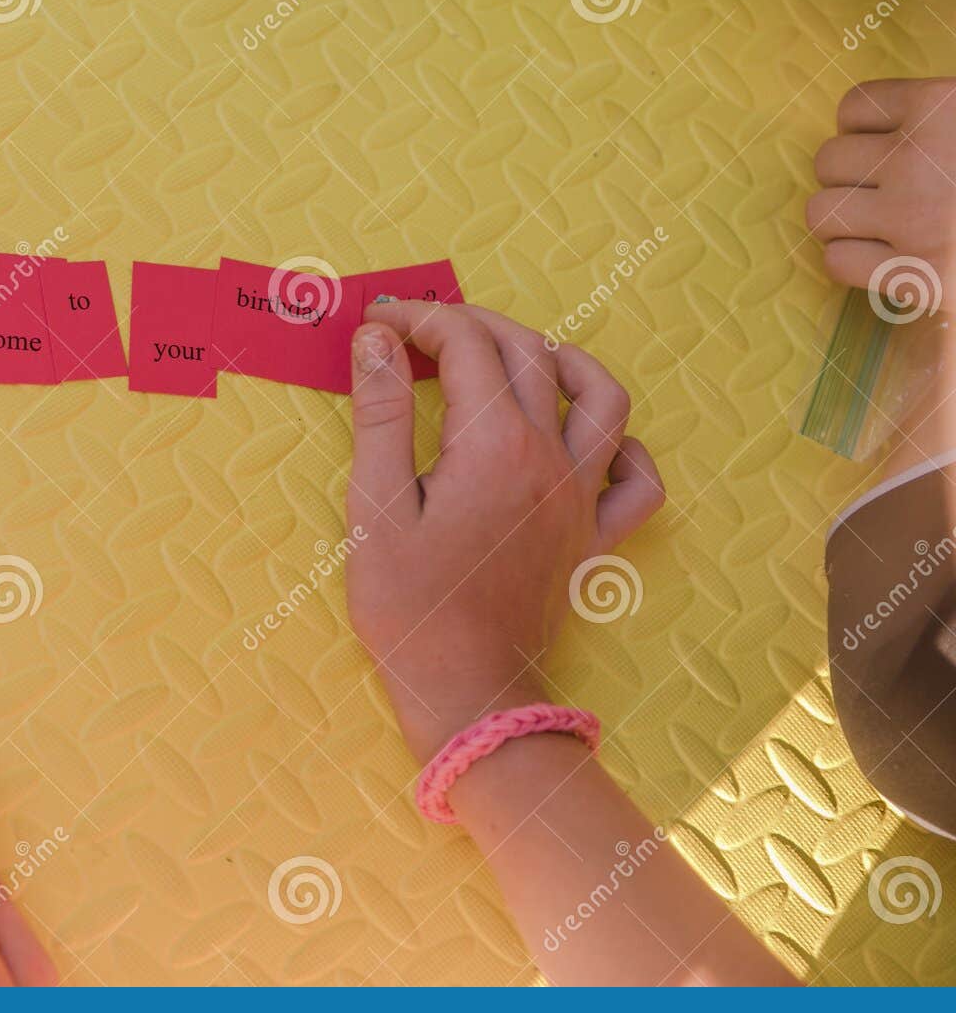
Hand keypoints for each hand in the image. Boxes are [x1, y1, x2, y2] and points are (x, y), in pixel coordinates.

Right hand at [343, 303, 663, 763]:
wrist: (467, 692)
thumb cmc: (409, 607)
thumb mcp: (375, 506)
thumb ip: (378, 415)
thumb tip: (377, 342)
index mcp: (494, 445)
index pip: (465, 345)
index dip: (418, 320)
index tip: (377, 325)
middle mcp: (551, 459)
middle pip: (528, 353)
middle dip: (472, 323)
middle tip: (420, 329)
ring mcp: (581, 498)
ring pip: (603, 397)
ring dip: (562, 357)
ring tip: (516, 353)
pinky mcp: (593, 538)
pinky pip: (638, 481)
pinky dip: (624, 446)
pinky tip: (589, 439)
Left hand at [808, 78, 955, 292]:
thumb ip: (939, 115)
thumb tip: (898, 119)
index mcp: (943, 106)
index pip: (854, 106)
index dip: (867, 127)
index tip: (890, 142)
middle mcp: (919, 159)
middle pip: (827, 161)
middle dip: (850, 175)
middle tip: (883, 187)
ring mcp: (913, 219)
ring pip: (820, 212)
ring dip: (842, 218)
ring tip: (877, 221)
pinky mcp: (915, 275)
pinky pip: (836, 262)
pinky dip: (851, 260)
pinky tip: (882, 255)